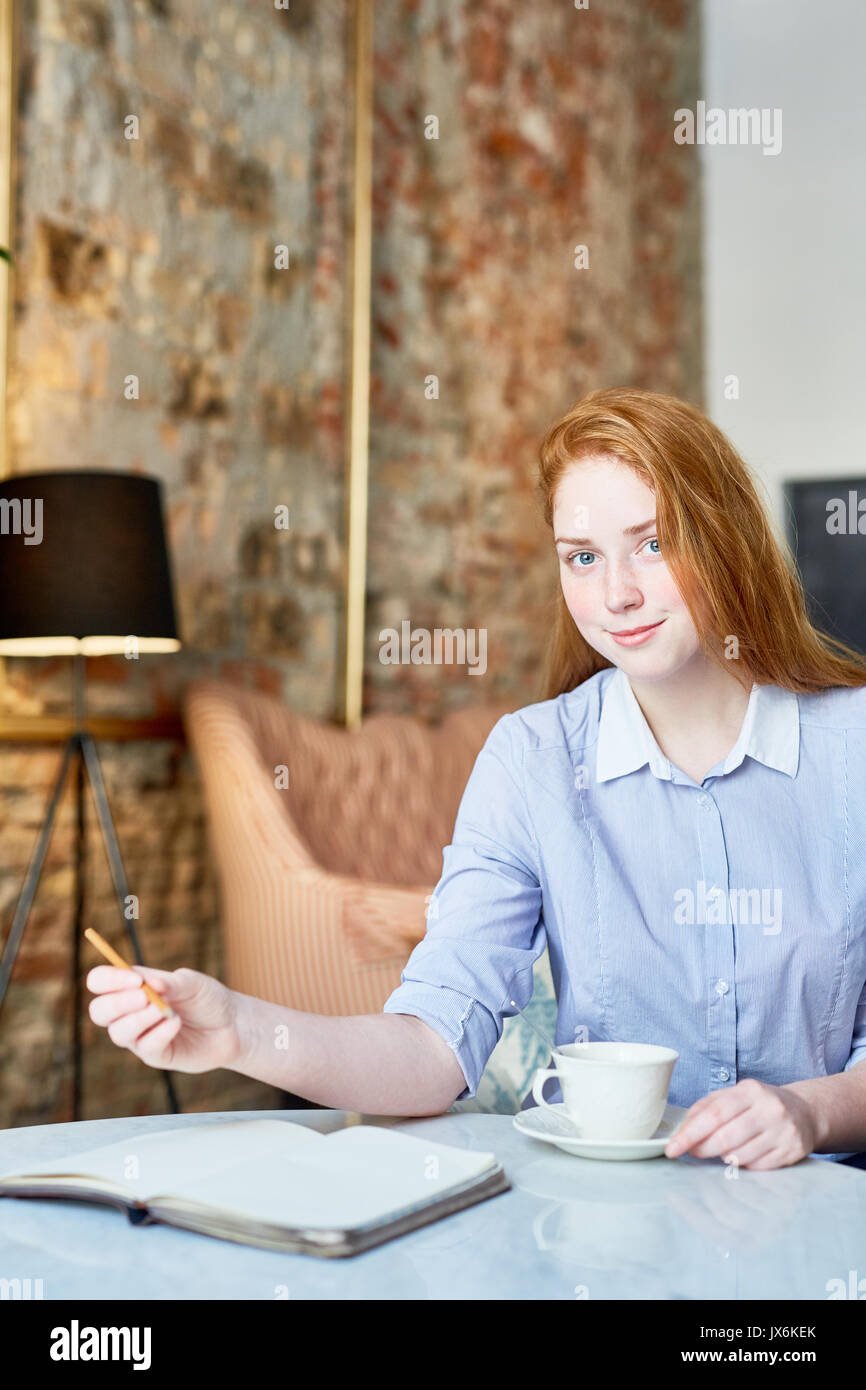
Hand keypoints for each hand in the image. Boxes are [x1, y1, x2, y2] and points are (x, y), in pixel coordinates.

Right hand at [87, 964, 240, 1074]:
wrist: (232, 1024)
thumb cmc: (208, 998)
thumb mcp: (192, 983)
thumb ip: (169, 982)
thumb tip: (147, 982)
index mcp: (132, 987)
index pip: (100, 982)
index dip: (109, 979)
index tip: (135, 980)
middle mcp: (130, 1013)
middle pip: (99, 1011)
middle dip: (117, 1003)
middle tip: (143, 996)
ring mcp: (140, 1036)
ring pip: (118, 1033)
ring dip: (138, 1020)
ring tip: (164, 1011)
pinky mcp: (155, 1055)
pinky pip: (145, 1048)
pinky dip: (159, 1033)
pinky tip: (176, 1024)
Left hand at [663, 1077, 818, 1169]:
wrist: (805, 1112)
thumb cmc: (761, 1104)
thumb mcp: (735, 1095)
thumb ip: (706, 1107)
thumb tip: (683, 1128)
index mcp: (750, 1091)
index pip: (714, 1114)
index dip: (690, 1133)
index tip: (672, 1148)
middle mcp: (770, 1109)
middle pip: (726, 1138)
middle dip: (703, 1149)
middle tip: (693, 1152)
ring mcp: (783, 1132)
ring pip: (740, 1155)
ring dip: (724, 1157)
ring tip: (723, 1149)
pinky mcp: (792, 1152)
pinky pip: (757, 1166)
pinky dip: (744, 1164)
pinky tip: (745, 1154)